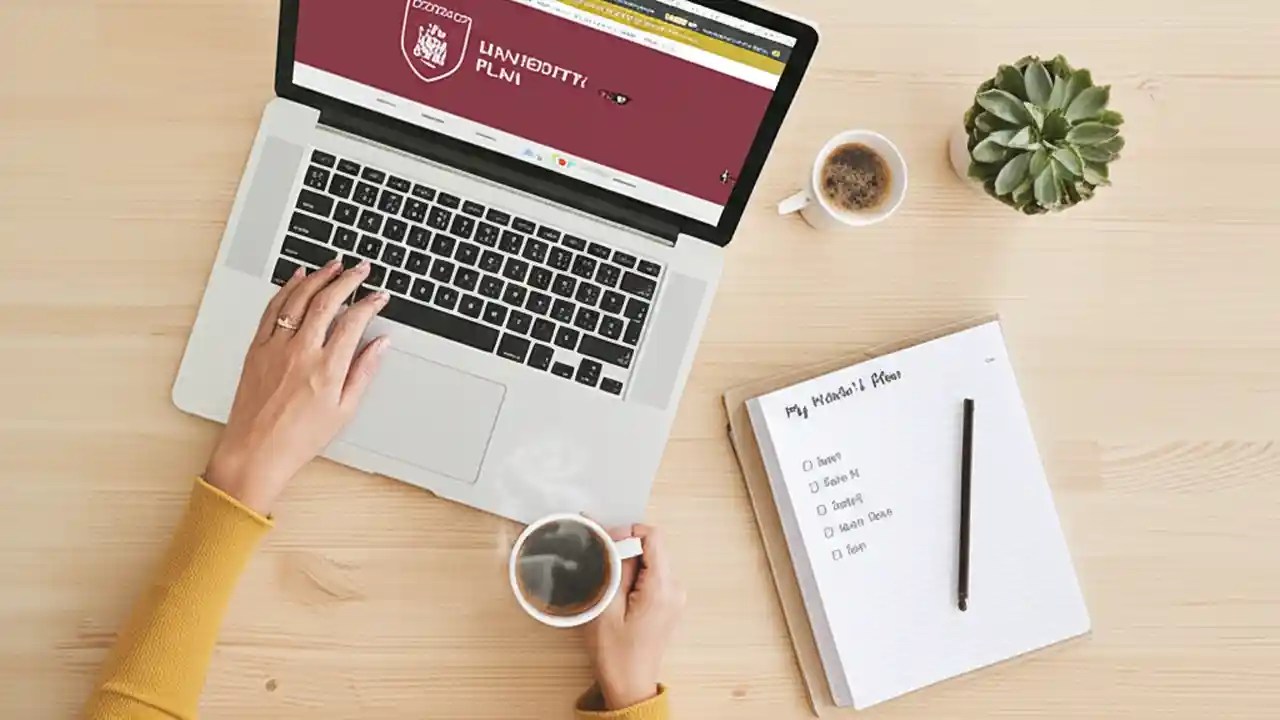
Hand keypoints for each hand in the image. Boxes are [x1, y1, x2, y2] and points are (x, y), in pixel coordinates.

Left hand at [204, 260, 389, 514]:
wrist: (255, 451)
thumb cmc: (299, 438)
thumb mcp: (344, 410)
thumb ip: (364, 372)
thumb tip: (380, 345)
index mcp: (327, 368)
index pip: (354, 321)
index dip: (370, 303)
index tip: (380, 296)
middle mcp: (301, 351)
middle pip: (327, 301)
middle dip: (348, 279)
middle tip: (360, 269)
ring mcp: (276, 347)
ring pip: (298, 298)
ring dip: (318, 277)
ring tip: (333, 265)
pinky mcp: (257, 348)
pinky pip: (272, 309)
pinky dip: (286, 289)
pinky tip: (297, 278)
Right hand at [583, 525, 685, 709]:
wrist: (630, 685)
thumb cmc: (615, 653)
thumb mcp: (605, 607)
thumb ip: (613, 568)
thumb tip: (613, 538)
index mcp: (662, 588)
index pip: (653, 536)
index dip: (627, 532)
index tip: (606, 545)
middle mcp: (676, 588)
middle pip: (653, 547)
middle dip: (626, 549)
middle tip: (601, 566)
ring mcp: (676, 596)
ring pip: (652, 560)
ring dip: (629, 563)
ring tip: (609, 585)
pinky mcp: (670, 603)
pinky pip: (654, 575)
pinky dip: (636, 575)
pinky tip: (619, 593)